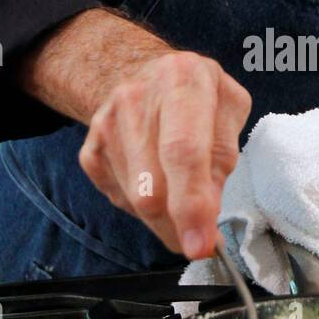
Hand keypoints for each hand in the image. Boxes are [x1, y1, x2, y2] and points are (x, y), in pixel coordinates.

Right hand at [79, 50, 250, 258]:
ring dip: (164, 217)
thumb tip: (206, 216)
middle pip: (150, 188)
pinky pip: (120, 200)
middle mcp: (136, 98)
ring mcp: (106, 125)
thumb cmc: (198, 96)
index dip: (191, 205)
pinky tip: (158, 179)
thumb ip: (223, 160)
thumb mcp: (229, 110)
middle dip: (177, 226)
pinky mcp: (89, 150)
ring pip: (134, 202)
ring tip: (182, 194)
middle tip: (200, 237)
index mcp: (181, 80)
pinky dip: (144, 206)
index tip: (200, 245)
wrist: (146, 73)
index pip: (182, 152)